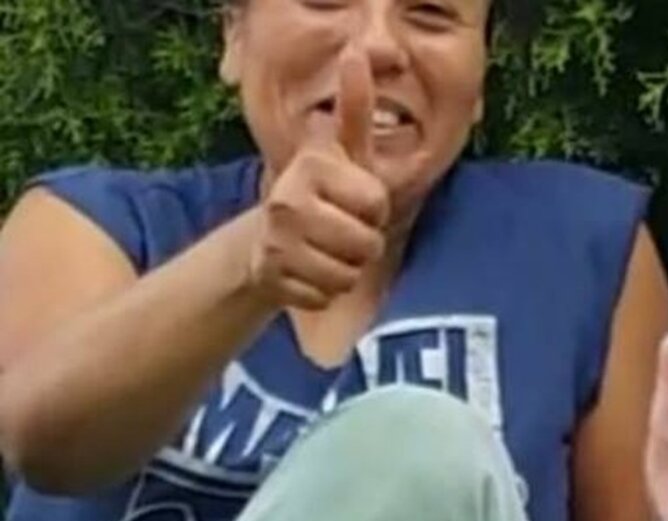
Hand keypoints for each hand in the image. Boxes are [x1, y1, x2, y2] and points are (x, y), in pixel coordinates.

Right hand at [243, 46, 388, 311]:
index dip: (374, 208)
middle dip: (364, 245)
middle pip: (366, 244)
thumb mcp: (344, 155)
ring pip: (348, 275)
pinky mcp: (271, 278)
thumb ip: (355, 111)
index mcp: (312, 167)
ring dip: (346, 270)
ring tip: (326, 252)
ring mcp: (277, 241)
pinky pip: (326, 296)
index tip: (354, 201)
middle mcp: (287, 201)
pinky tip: (308, 273)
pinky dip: (325, 292)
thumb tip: (359, 54)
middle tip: (342, 232)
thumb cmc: (324, 194)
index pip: (377, 203)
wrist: (268, 240)